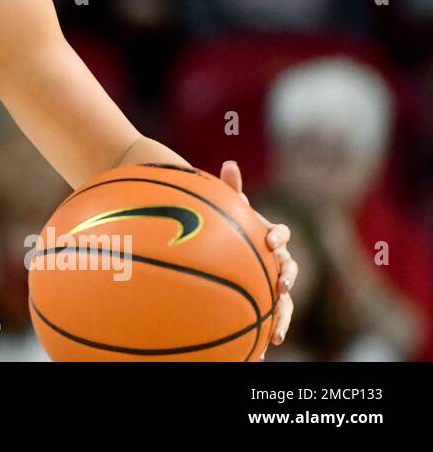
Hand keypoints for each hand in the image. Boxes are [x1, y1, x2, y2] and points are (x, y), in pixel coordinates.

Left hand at [220, 160, 297, 359]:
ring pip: (284, 302)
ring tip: (279, 333)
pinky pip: (268, 321)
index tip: (268, 240)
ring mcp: (273, 284)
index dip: (277, 236)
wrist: (227, 249)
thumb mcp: (229, 210)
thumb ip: (231, 190)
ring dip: (283, 316)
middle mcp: (276, 262)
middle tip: (280, 285)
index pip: (280, 235)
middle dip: (286, 277)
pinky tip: (259, 353)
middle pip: (288, 269)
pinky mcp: (266, 305)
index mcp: (269, 238)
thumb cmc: (231, 226)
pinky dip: (267, 334)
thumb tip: (230, 163)